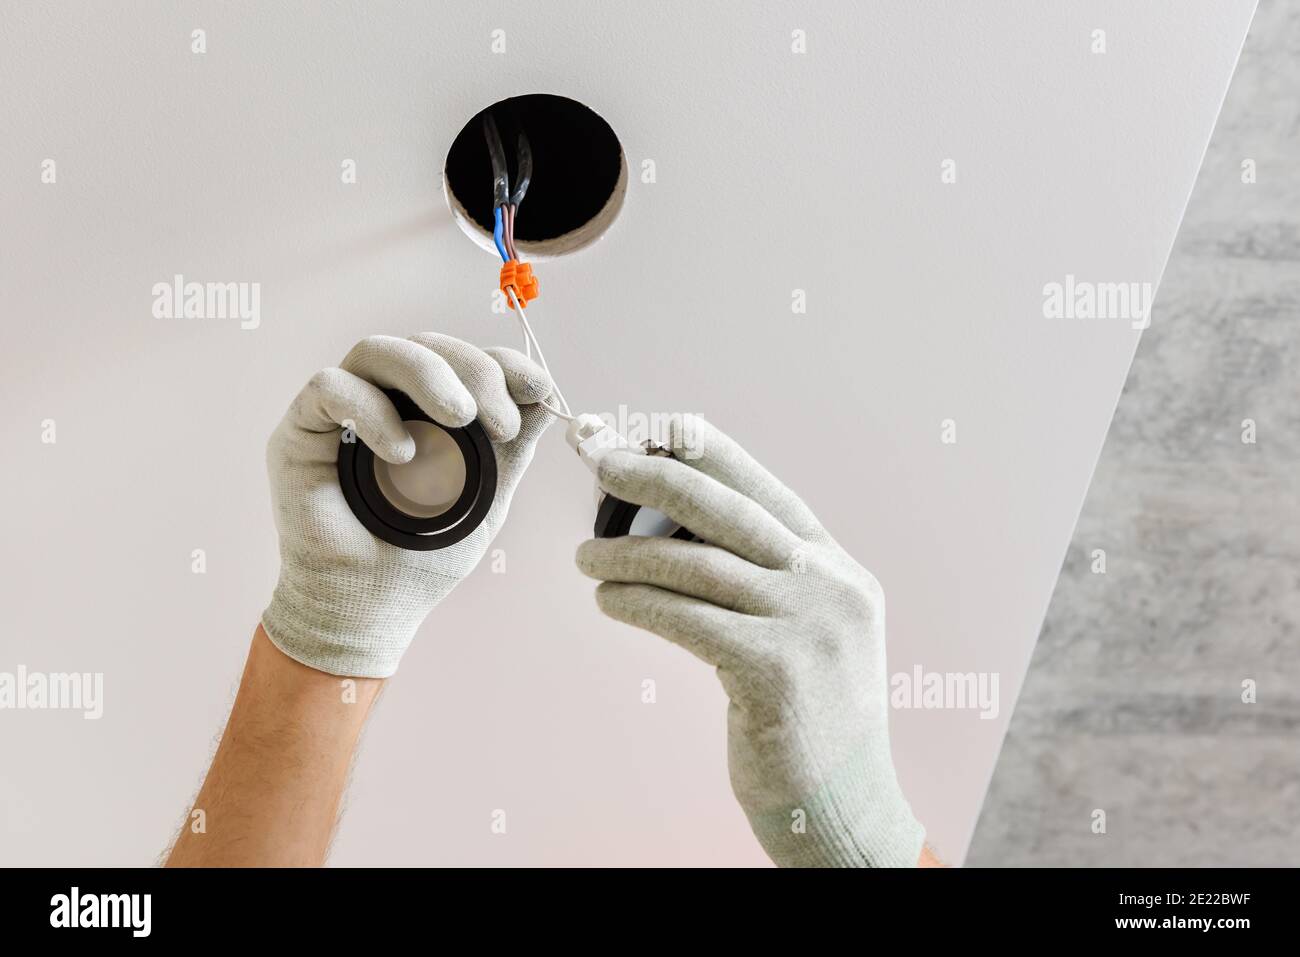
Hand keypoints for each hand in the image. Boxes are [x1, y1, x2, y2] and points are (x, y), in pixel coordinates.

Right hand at [262, 333, 552, 677]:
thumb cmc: (422, 556)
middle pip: (426, 345)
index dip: (501, 363)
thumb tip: (547, 399)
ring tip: (461, 417)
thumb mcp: (485, 497)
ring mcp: (341, 410)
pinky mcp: (301, 429)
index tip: (537, 389)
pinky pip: (330, 388)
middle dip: (474, 372)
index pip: (462, 360)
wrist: (371, 609)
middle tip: (501, 423)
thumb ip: (512, 448)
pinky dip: (371, 411)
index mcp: (427, 409)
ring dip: (427, 374)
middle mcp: (383, 399)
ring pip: (379, 351)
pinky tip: (403, 453)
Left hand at [576, 415, 923, 866]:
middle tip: (598, 458)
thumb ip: (760, 581)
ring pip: (694, 563)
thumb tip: (668, 529)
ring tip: (584, 555)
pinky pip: (684, 617)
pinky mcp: (775, 669)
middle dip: (651, 474)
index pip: (761, 487)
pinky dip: (635, 601)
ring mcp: (808, 624)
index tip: (647, 426)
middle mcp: (830, 584)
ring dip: (625, 551)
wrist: (844, 808)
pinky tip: (606, 598)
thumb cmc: (808, 720)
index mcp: (836, 566)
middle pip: (723, 507)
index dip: (701, 450)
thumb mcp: (804, 633)